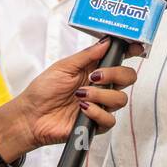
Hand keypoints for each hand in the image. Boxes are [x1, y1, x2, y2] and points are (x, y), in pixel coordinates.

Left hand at [6, 37, 136, 151]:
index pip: (119, 60)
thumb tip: (107, 42)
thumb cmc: (43, 90)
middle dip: (116, 74)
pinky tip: (82, 109)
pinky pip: (110, 120)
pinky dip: (97, 113)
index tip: (135, 47)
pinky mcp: (96, 125)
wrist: (30, 116)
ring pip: (120, 99)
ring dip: (101, 95)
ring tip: (80, 95)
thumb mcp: (63, 67)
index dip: (131, 52)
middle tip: (96, 76)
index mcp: (94, 70)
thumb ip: (86, 56)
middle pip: (128, 78)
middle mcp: (101, 87)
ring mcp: (100, 106)